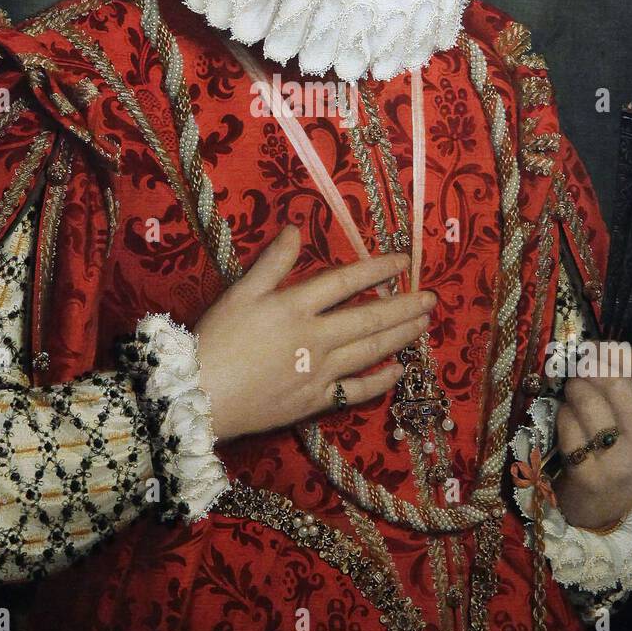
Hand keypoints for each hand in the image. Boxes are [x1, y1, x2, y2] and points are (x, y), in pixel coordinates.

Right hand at [194, 224, 434, 441]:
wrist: (199, 395)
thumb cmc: (216, 339)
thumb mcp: (239, 292)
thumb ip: (272, 262)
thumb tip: (295, 229)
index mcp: (296, 306)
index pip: (347, 281)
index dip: (379, 268)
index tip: (404, 260)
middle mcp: (317, 337)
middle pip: (370, 318)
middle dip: (404, 306)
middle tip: (432, 298)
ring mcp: (320, 372)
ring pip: (370, 351)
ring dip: (402, 336)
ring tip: (424, 324)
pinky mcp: (316, 401)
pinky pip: (357, 391)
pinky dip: (380, 381)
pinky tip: (399, 371)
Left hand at [551, 339, 631, 530]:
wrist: (604, 507)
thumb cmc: (624, 449)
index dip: (619, 351)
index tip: (599, 346)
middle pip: (613, 380)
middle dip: (588, 366)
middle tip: (579, 367)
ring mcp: (619, 462)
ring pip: (585, 398)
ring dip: (572, 388)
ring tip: (574, 395)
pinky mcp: (588, 475)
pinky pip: (566, 423)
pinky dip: (561, 415)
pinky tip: (569, 423)